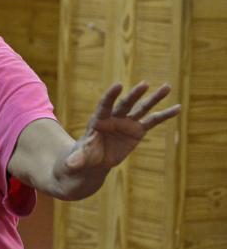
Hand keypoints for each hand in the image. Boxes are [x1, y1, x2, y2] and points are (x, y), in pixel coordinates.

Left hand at [66, 82, 180, 172]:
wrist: (93, 161)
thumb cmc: (83, 157)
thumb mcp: (78, 159)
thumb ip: (77, 159)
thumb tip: (71, 165)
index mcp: (98, 121)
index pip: (104, 106)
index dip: (110, 96)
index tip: (118, 85)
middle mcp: (113, 118)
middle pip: (125, 104)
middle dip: (134, 95)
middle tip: (144, 84)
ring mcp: (127, 123)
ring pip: (141, 108)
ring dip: (154, 98)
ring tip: (168, 87)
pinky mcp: (137, 131)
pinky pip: (152, 121)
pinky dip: (164, 115)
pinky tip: (177, 108)